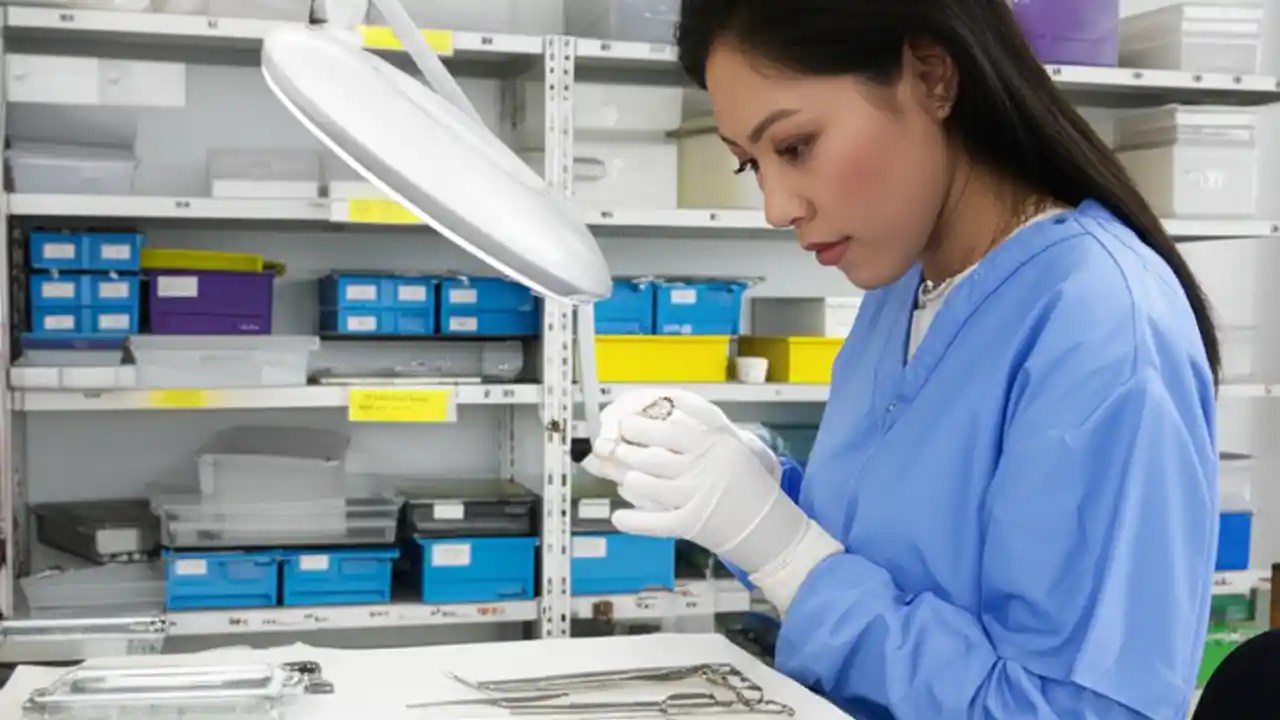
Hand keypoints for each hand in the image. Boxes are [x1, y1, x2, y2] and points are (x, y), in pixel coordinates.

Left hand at [583, 389, 843, 613]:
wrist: (768, 527)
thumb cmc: (747, 483)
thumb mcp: (732, 445)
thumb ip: (701, 427)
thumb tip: (664, 409)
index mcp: (714, 444)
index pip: (669, 430)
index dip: (641, 426)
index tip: (625, 423)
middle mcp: (703, 469)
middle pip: (651, 456)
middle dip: (627, 451)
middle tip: (617, 448)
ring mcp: (696, 497)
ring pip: (646, 486)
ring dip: (629, 481)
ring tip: (626, 479)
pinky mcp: (691, 524)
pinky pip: (653, 523)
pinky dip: (632, 520)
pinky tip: (619, 516)